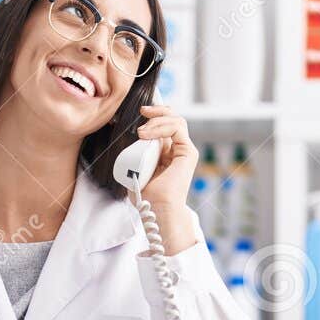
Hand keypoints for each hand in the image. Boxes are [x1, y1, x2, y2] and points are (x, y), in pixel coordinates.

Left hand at [134, 104, 198, 252]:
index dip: (154, 115)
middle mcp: (177, 149)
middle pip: (172, 117)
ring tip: (141, 131)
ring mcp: (184, 150)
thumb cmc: (146, 196)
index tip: (139, 112)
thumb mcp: (136, 169)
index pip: (163, 125)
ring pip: (176, 120)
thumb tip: (131, 139)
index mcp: (166, 152)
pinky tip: (147, 134)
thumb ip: (136, 154)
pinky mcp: (188, 152)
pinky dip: (162, 126)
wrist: (156, 209)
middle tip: (142, 110)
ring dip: (157, 119)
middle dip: (157, 110)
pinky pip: (177, 128)